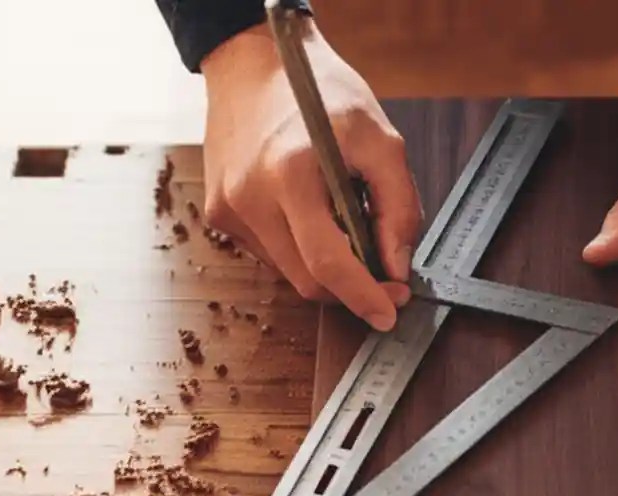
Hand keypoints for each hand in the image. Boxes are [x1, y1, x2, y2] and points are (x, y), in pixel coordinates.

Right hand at [199, 22, 422, 330]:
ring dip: (326, 265)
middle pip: (308, 281)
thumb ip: (399, 207)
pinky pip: (271, 253)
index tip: (389, 312)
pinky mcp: (219, 213)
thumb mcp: (380, 138)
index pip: (328, 263)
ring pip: (289, 272)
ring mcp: (228, 208)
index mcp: (290, 173)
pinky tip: (312, 212)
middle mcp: (249, 197)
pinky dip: (300, 248)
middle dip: (351, 288)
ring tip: (345, 220)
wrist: (254, 61)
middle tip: (386, 273)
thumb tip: (396, 267)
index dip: (363, 296)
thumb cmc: (319, 92)